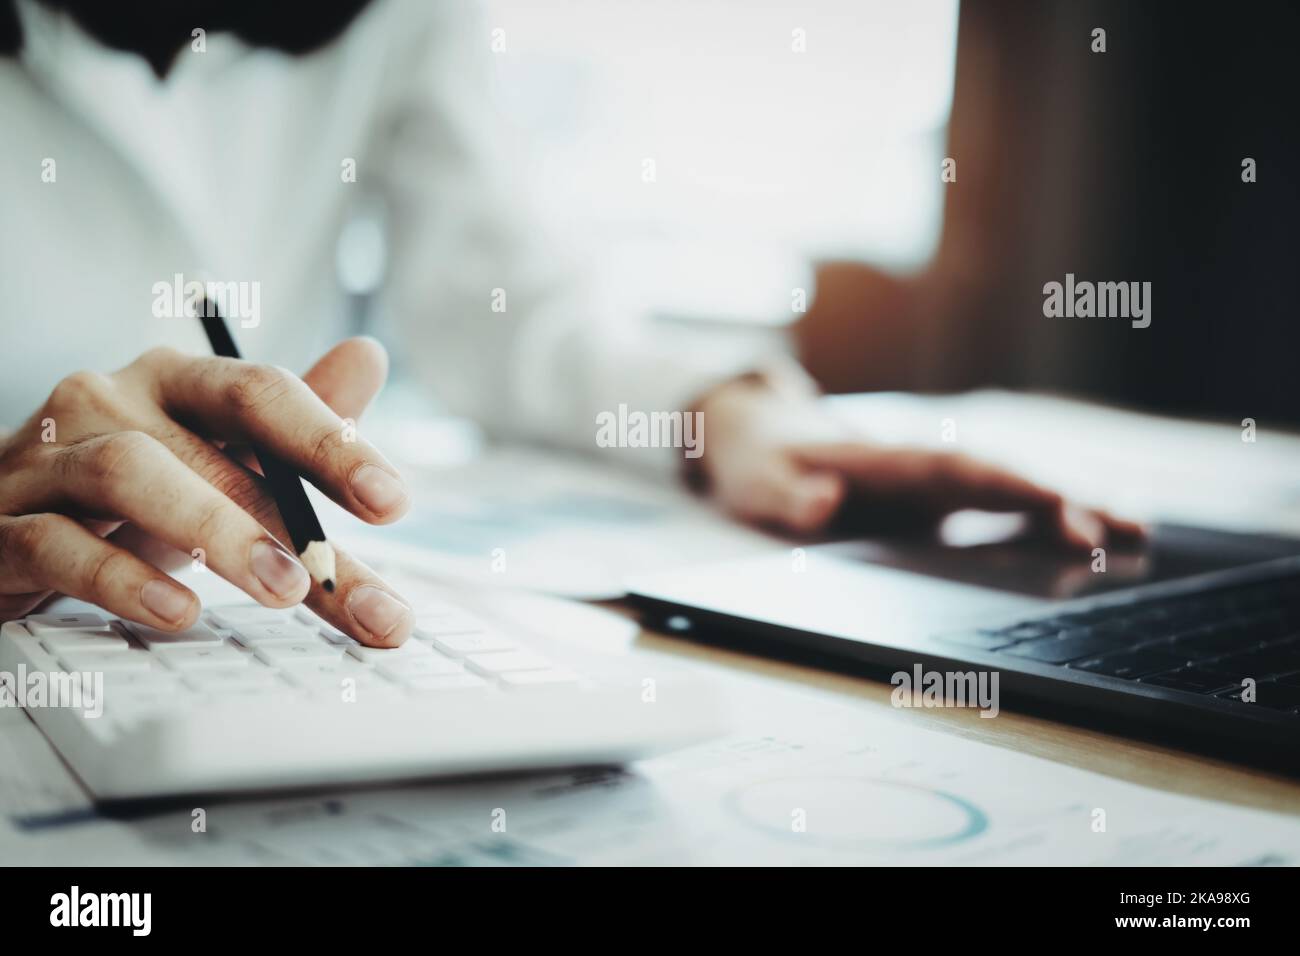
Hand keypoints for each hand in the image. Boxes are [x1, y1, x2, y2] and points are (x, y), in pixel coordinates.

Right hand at [0, 339, 414, 645]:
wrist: (2, 528)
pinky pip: (58, 542)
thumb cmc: (129, 498)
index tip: (394, 501)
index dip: (331, 441)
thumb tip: (369, 356)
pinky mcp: (2, 525)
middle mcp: (110, 399)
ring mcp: (48, 459)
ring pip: (132, 474)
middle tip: (343, 578)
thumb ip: (292, 426)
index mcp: (175, 382)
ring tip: (282, 591)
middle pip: (212, 446)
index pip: (261, 393)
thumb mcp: (216, 462)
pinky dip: (122, 578)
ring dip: (217, 534)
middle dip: (292, 519)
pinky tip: (179, 611)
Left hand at [694, 375, 1143, 546]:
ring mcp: (931, 480)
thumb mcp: (757, 483)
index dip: (1008, 488)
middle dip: (1062, 498)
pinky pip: (998, 504)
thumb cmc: (757, 462)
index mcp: (883, 460)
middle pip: (1002, 476)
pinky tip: (1091, 535)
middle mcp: (919, 463)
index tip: (1060, 507)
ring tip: (1139, 529)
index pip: (957, 472)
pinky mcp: (932, 499)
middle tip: (1126, 528)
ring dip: (1069, 503)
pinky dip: (1043, 515)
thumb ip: (788, 496)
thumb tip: (822, 505)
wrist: (757, 432)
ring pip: (1011, 486)